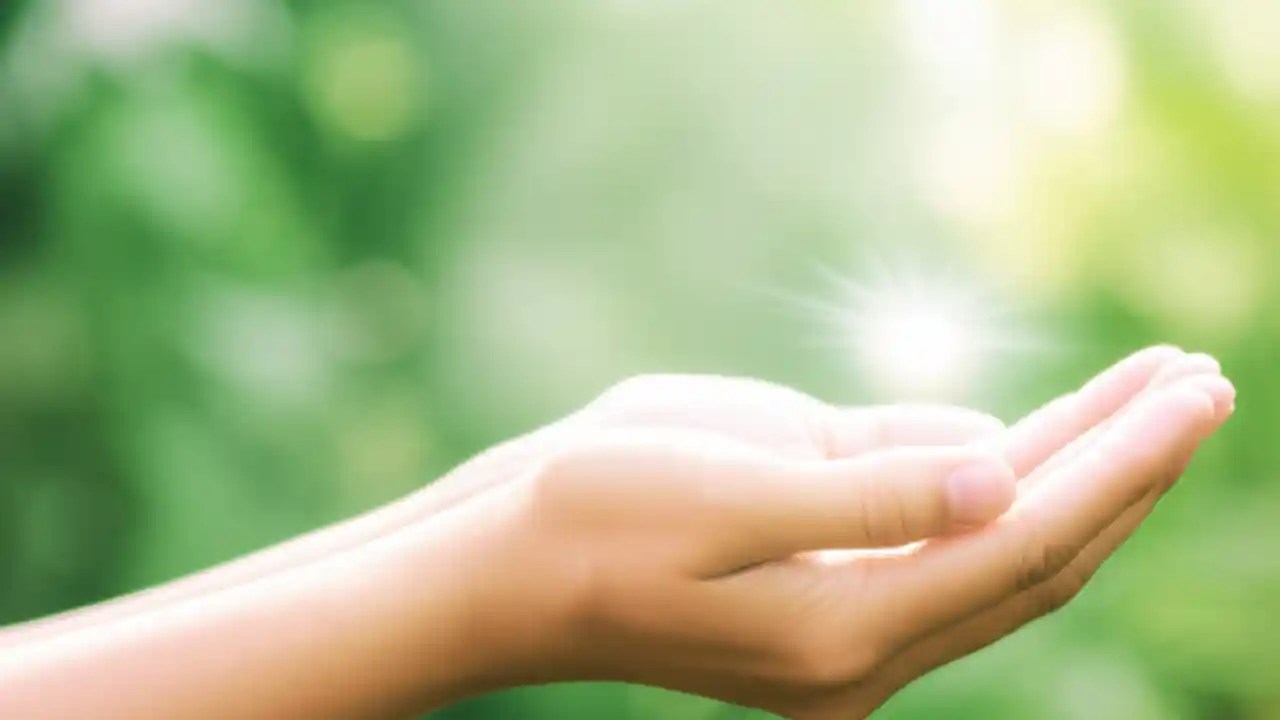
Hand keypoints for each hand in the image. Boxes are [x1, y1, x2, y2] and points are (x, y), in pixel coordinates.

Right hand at [436, 347, 1232, 717]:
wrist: (505, 569)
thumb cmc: (588, 514)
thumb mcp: (720, 483)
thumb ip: (865, 489)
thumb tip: (1001, 470)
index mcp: (844, 627)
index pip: (1025, 540)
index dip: (1119, 465)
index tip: (1190, 390)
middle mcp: (863, 649)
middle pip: (1039, 558)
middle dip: (1129, 470)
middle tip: (1204, 383)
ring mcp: (847, 630)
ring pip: (1004, 553)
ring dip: (1082, 474)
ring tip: (1153, 394)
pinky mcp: (825, 596)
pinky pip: (947, 546)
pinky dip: (1007, 487)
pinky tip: (1045, 439)